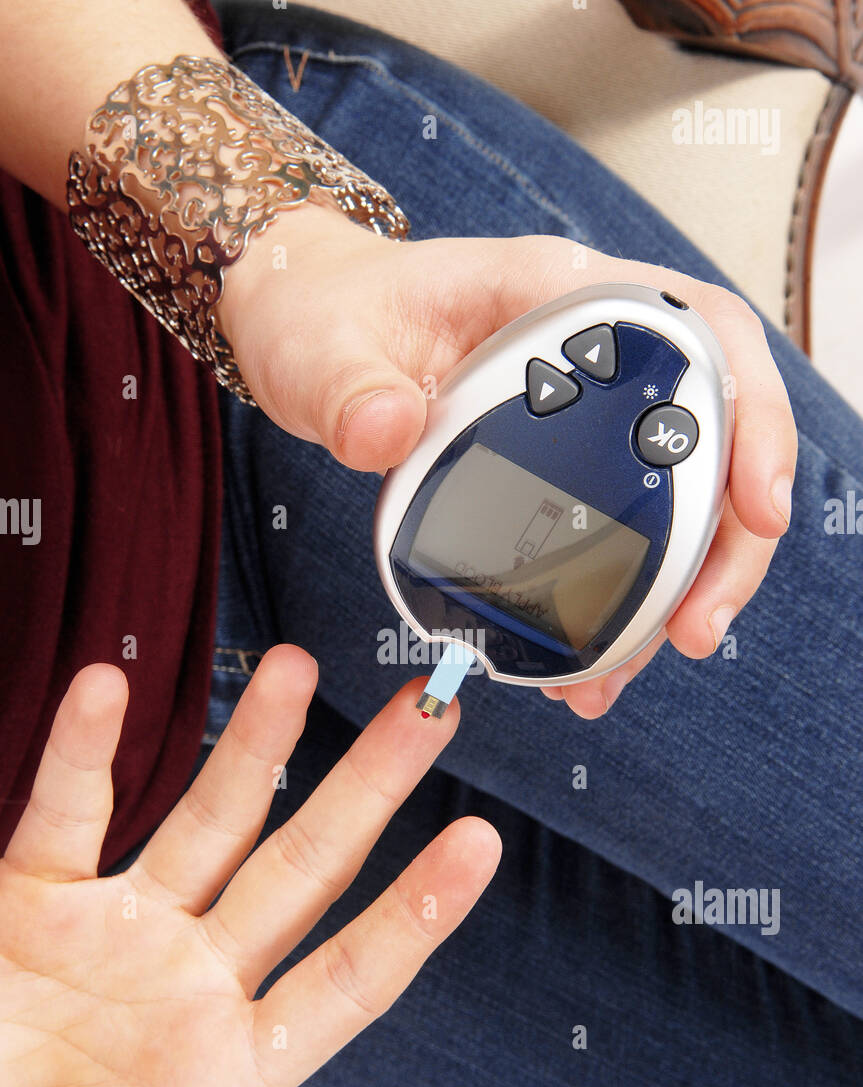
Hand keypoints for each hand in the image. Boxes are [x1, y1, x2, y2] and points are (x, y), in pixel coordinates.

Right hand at [0, 646, 499, 1086]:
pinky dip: (84, 752)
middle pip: (303, 868)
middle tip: (430, 713)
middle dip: (369, 789)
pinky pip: (66, 813)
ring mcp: (117, 933)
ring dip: (252, 744)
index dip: (417, 912)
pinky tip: (108, 690)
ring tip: (298, 669)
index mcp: (229, 1065)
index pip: (351, 976)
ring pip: (205, 820)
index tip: (479, 843)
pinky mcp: (32, 903)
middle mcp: (190, 982)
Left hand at [218, 204, 796, 717]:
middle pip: (713, 432)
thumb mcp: (318, 348)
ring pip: (673, 496)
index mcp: (557, 290)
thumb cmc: (321, 317)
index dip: (750, 417)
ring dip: (673, 589)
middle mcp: (592, 346)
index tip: (758, 510)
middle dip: (725, 541)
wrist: (307, 332)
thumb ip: (347, 386)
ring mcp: (583, 408)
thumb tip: (386, 429)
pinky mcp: (561, 461)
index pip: (699, 332)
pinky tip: (588, 664)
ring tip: (632, 671)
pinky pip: (617, 529)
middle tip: (693, 632)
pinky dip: (614, 602)